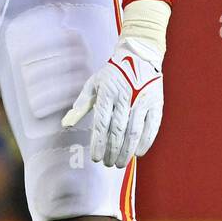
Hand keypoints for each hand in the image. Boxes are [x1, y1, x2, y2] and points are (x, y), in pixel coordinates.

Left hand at [62, 37, 163, 168]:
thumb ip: (81, 105)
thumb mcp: (93, 84)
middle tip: (108, 164)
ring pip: (134, 132)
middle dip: (112, 151)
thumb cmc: (113, 74)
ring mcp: (142, 101)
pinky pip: (151, 127)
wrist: (140, 55)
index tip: (95, 157)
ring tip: (120, 164)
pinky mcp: (156, 103)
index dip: (98, 143)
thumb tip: (66, 124)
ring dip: (127, 151)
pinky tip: (138, 153)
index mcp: (107, 93)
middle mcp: (125, 97)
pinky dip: (145, 142)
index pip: (101, 123)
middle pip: (118, 131)